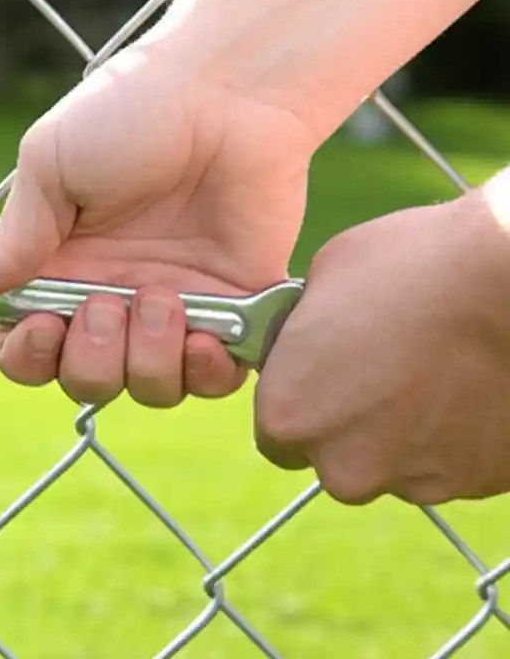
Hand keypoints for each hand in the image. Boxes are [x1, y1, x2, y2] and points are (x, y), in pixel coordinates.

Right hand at [0, 43, 319, 406]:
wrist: (228, 92)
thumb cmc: (131, 114)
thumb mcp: (50, 169)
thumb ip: (7, 239)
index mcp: (57, 268)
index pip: (23, 346)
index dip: (25, 356)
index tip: (42, 326)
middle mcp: (110, 297)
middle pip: (82, 381)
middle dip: (89, 360)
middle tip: (105, 303)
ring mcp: (171, 309)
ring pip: (146, 389)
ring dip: (146, 359)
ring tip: (163, 297)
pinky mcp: (233, 311)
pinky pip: (213, 380)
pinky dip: (205, 372)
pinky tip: (205, 332)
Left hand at [255, 179, 509, 505]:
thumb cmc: (415, 268)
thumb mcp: (326, 279)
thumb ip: (303, 332)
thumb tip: (309, 342)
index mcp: (289, 416)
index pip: (277, 433)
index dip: (301, 402)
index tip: (325, 377)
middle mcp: (345, 465)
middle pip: (338, 459)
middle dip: (354, 425)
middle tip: (385, 372)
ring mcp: (414, 481)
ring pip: (398, 465)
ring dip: (407, 432)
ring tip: (436, 374)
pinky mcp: (474, 483)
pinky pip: (452, 464)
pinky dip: (457, 436)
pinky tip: (471, 388)